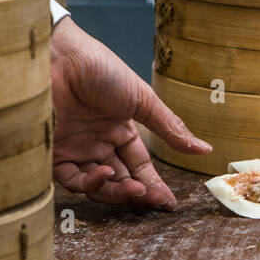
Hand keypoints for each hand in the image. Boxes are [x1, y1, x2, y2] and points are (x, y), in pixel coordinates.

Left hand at [50, 17, 210, 209]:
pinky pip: (73, 180)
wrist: (59, 57)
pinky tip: (105, 174)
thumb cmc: (100, 70)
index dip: (154, 185)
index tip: (168, 203)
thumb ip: (170, 128)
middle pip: (121, 179)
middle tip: (154, 201)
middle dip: (138, 194)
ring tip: (134, 190)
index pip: (139, 165)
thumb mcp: (142, 100)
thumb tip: (205, 150)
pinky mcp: (54, 153)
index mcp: (120, 129)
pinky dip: (91, 184)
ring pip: (98, 186)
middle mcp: (98, 143)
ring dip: (118, 192)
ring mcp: (76, 149)